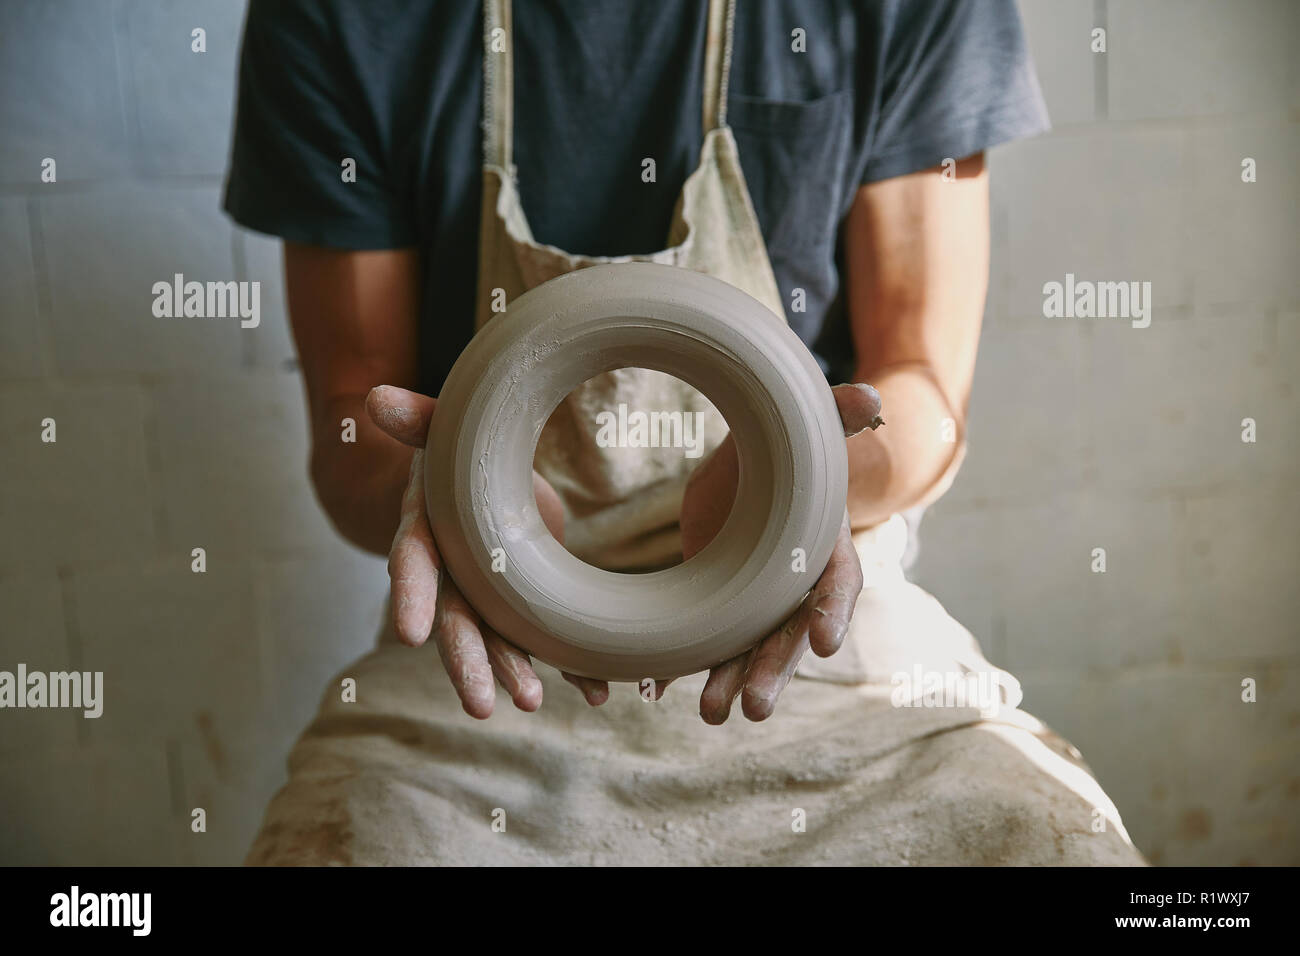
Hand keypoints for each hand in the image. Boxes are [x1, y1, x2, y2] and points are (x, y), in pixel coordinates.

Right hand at [366, 385, 610, 716]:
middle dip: (466, 662)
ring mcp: (488, 596)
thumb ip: (417, 420)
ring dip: (514, 671)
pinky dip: (570, 667)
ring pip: (498, 639)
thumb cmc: (457, 455)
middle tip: (479, 706)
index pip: (412, 565)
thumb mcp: (441, 434)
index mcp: (427, 531)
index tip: (407, 635)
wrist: (484, 474)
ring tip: (531, 703)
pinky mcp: (525, 604)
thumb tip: (375, 398)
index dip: (410, 597)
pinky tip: (595, 692)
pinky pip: (545, 640)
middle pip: (454, 621)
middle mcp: (452, 574)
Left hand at [681, 383, 883, 723]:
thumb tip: (870, 398)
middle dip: (773, 671)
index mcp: (825, 549)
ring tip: (709, 713)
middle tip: (754, 710)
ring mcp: (757, 601)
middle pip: (788, 635)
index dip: (832, 612)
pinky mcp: (721, 604)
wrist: (756, 465)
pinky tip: (655, 689)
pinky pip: (705, 641)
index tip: (824, 644)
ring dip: (728, 680)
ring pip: (746, 649)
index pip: (838, 584)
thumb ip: (839, 418)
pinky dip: (681, 666)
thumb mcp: (813, 435)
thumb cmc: (793, 452)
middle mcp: (795, 587)